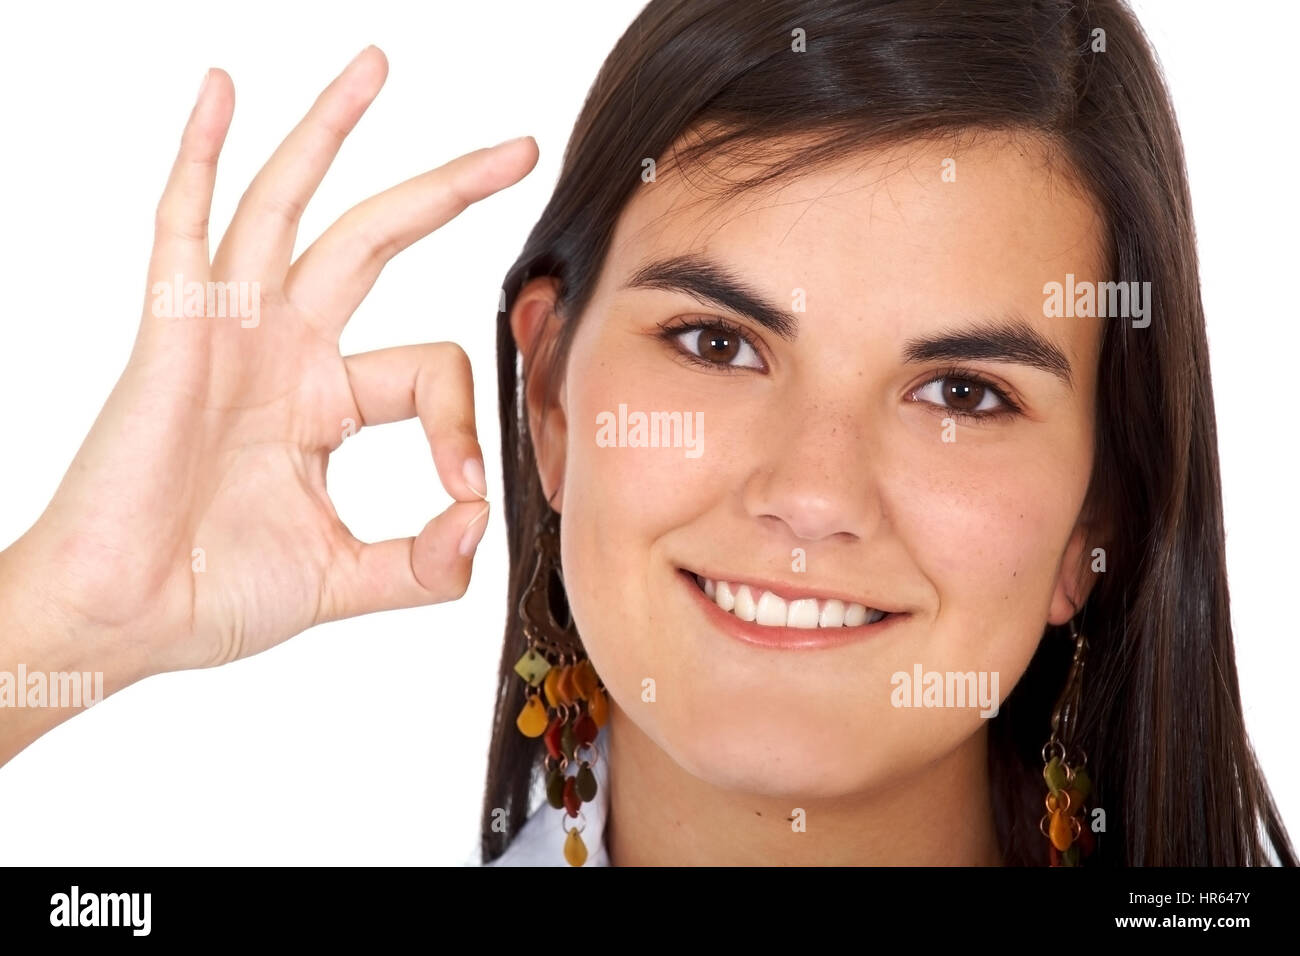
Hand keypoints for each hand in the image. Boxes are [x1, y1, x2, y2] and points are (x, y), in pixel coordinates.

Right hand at [2, 46, 535, 682]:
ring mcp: (231, 332)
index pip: (434, 367)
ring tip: (378, 68)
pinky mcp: (174, 332)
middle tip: (517, 150)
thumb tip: (482, 527)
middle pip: (378, 241)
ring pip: (289, 206)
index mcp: (328, 399)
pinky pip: (183, 228)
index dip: (465, 425)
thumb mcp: (344, 577)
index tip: (464, 492)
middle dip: (448, 190)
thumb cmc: (213, 593)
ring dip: (331, 133)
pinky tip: (221, 95)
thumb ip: (423, 565)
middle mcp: (286, 349)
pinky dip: (200, 158)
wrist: (123, 621)